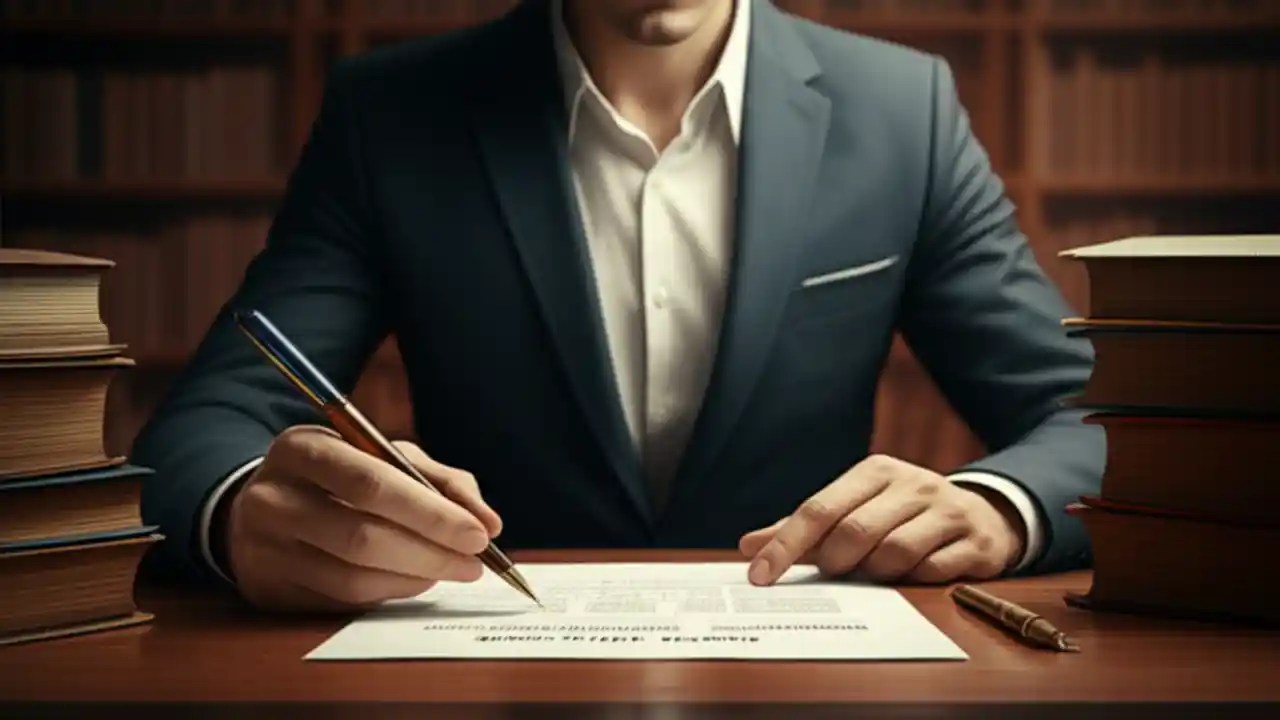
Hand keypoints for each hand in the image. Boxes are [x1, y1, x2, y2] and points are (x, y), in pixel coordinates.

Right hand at [223, 425, 501, 611]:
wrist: (257, 509)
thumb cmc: (337, 477)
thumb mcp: (382, 456)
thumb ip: (439, 480)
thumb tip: (488, 522)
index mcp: (303, 448)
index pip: (371, 482)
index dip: (430, 512)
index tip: (477, 533)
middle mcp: (273, 497)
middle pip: (362, 535)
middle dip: (431, 552)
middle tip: (474, 562)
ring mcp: (265, 548)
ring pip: (353, 576)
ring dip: (416, 578)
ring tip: (451, 570)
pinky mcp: (268, 589)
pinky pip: (340, 601)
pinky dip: (389, 593)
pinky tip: (415, 580)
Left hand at [738, 454, 1024, 585]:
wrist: (985, 515)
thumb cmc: (903, 514)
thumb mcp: (856, 508)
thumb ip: (803, 527)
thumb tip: (748, 546)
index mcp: (875, 471)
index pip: (819, 508)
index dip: (786, 545)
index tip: (759, 575)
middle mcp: (912, 484)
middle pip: (854, 531)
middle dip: (835, 562)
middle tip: (833, 573)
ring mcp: (947, 511)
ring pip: (894, 552)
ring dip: (875, 573)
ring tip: (875, 573)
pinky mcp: (974, 541)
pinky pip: (932, 570)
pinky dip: (913, 580)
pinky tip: (912, 576)